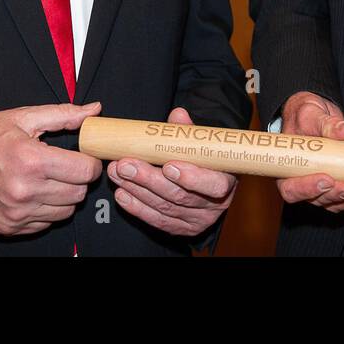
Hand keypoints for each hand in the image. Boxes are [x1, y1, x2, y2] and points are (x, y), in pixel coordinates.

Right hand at [0, 102, 102, 235]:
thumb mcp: (23, 117)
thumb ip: (63, 114)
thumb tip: (93, 111)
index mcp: (30, 160)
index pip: (85, 171)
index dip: (91, 162)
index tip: (85, 156)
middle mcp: (24, 191)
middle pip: (79, 194)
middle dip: (79, 178)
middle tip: (67, 165)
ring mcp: (16, 213)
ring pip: (65, 211)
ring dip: (64, 195)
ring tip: (49, 178)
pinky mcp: (9, 227)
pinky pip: (45, 223)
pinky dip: (46, 209)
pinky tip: (34, 191)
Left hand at [108, 107, 237, 236]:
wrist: (209, 178)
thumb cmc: (205, 157)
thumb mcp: (203, 142)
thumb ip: (188, 130)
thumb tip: (177, 115)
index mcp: (226, 181)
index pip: (214, 185)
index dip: (191, 177)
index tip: (168, 165)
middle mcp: (213, 205)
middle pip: (179, 196)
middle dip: (148, 179)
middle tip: (126, 164)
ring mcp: (196, 220)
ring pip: (163, 207)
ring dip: (136, 189)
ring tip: (117, 173)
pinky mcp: (179, 228)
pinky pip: (156, 220)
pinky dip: (136, 207)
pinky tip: (122, 193)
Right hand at [273, 91, 343, 211]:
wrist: (317, 117)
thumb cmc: (306, 116)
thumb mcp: (313, 116)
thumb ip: (328, 124)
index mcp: (287, 166)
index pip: (290, 188)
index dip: (307, 189)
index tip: (326, 179)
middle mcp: (300, 179)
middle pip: (313, 198)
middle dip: (333, 195)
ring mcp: (316, 183)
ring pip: (329, 200)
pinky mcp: (332, 183)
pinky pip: (340, 196)